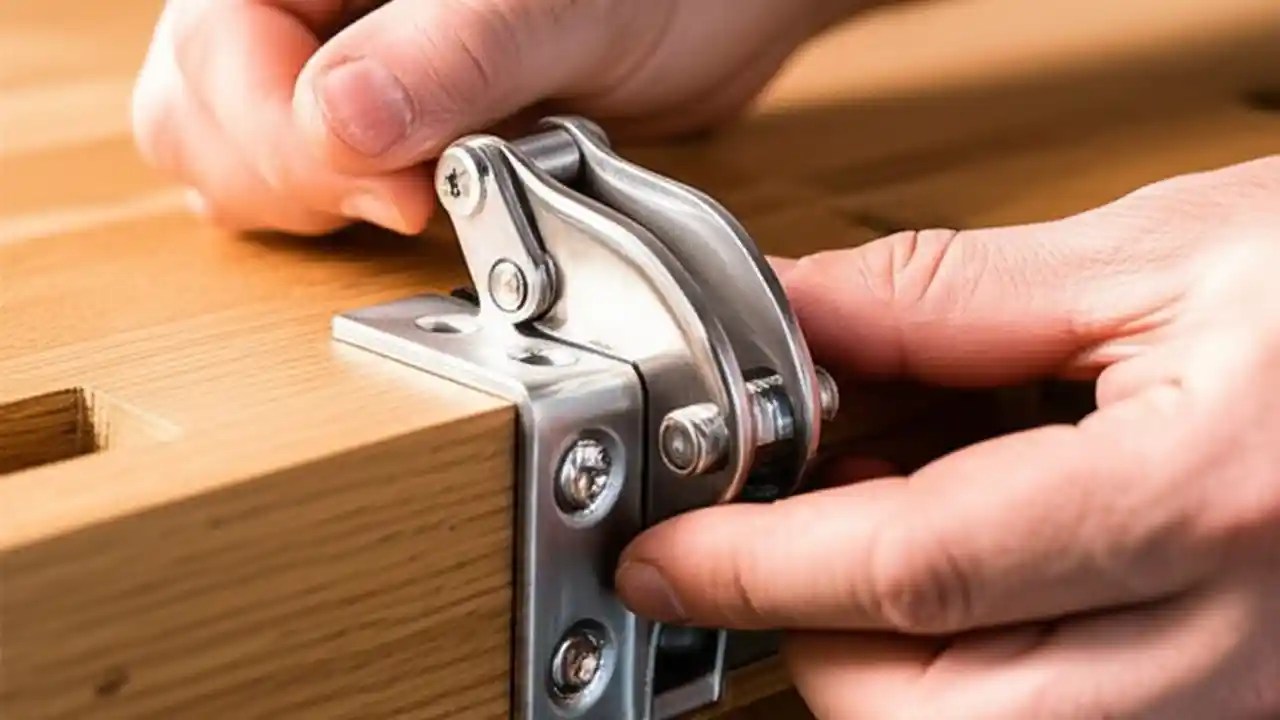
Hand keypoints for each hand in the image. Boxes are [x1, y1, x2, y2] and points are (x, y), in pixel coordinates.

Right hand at [130, 0, 857, 235]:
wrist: (716, 8)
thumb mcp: (565, 8)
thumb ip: (455, 55)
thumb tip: (334, 122)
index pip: (217, 46)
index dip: (288, 138)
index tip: (403, 190)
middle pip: (198, 102)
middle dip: (286, 179)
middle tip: (408, 203)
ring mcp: (325, 49)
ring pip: (224, 145)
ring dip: (299, 203)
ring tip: (410, 202)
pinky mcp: (365, 110)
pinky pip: (288, 172)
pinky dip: (326, 210)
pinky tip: (401, 206)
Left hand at [616, 156, 1279, 717]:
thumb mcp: (1162, 254)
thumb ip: (955, 293)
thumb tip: (800, 314)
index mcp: (1207, 498)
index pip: (917, 570)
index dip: (760, 564)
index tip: (667, 558)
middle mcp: (1231, 640)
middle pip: (938, 718)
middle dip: (818, 641)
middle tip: (786, 533)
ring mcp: (1240, 698)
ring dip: (890, 659)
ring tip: (891, 528)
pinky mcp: (1236, 708)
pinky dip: (972, 671)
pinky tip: (972, 571)